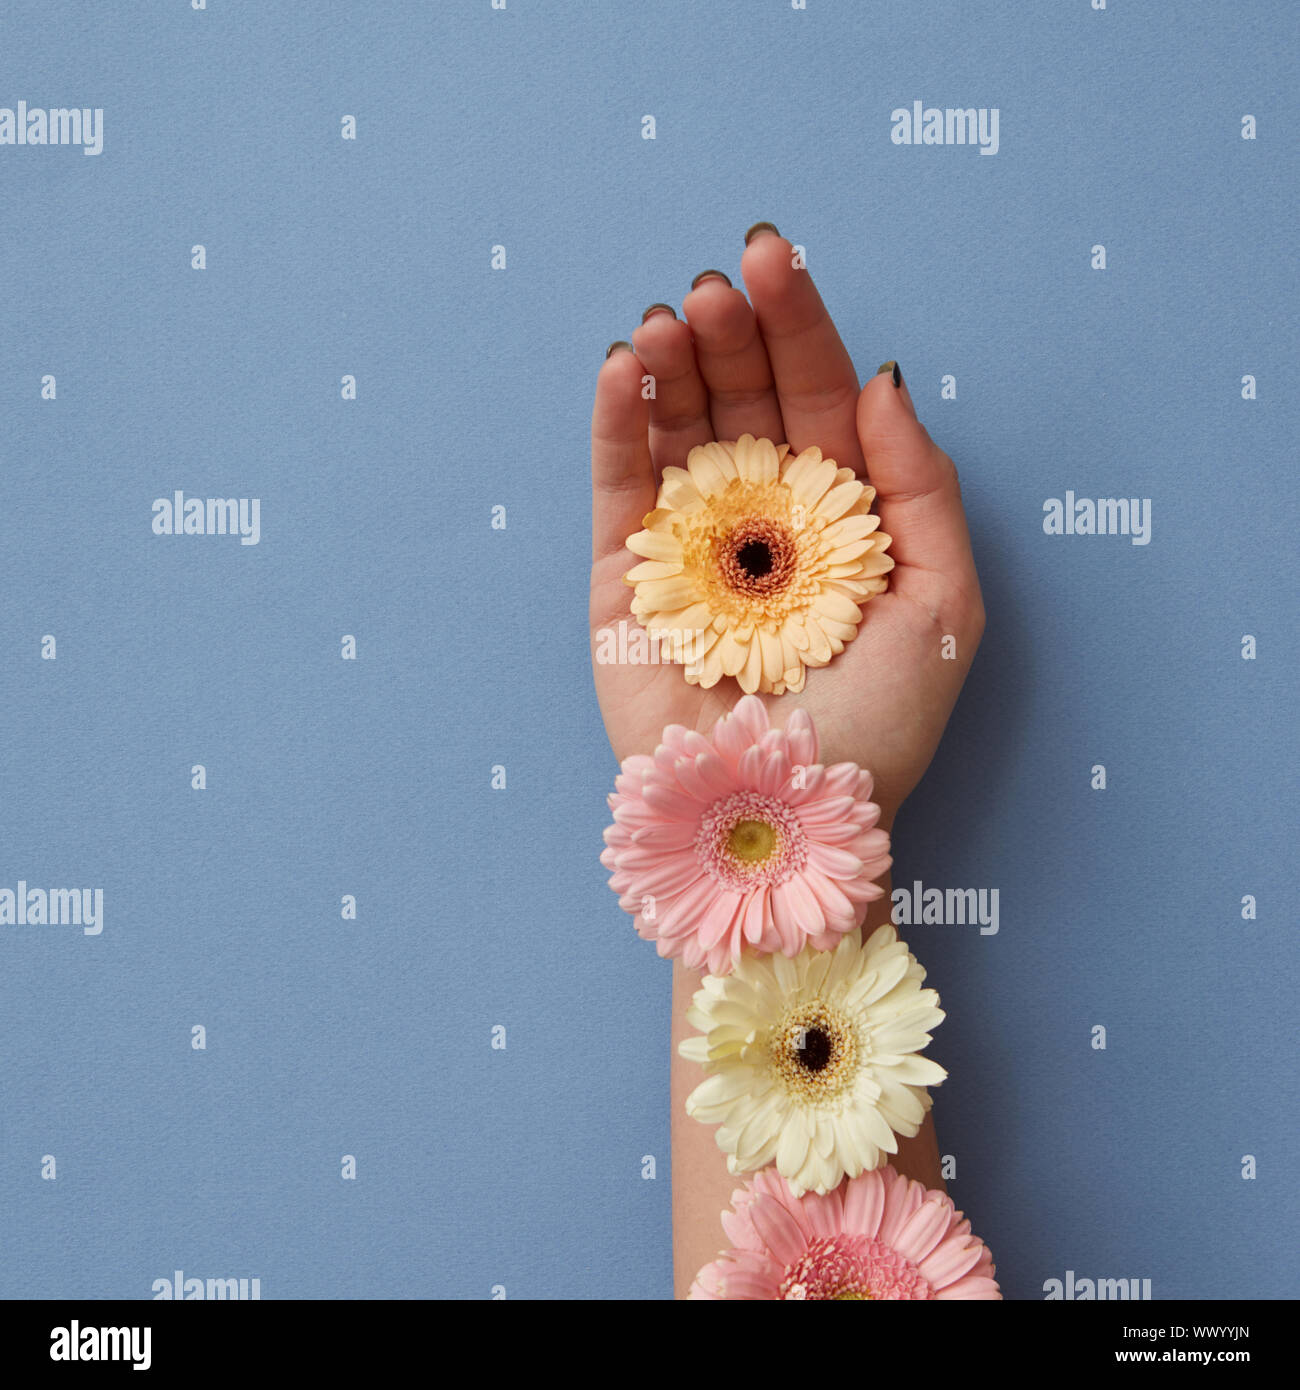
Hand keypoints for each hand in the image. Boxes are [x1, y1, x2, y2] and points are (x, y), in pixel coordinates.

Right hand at [589, 229, 983, 824]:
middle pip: (740, 399)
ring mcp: (689, 546)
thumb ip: (922, 487)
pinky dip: (613, 425)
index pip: (814, 397)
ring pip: (674, 430)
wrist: (785, 822)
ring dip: (669, 364)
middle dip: (730, 334)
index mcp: (838, 516)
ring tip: (668, 319)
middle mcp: (762, 520)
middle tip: (716, 287)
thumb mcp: (944, 604)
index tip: (774, 257)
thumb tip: (882, 380)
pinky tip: (620, 369)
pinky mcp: (623, 579)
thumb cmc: (876, 728)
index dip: (798, 324)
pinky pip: (615, 487)